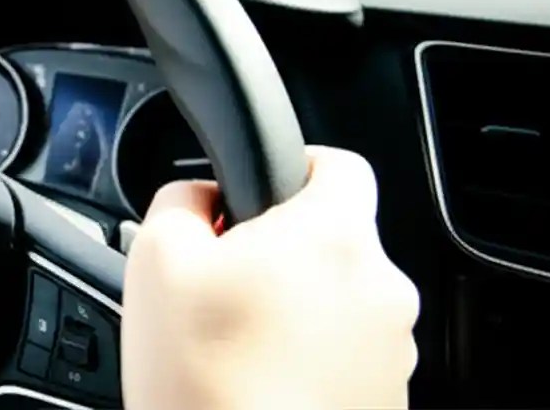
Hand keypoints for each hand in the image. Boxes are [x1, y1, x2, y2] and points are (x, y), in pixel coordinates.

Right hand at [121, 146, 418, 409]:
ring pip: (339, 301)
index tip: (255, 196)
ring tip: (234, 347)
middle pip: (333, 239)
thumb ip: (180, 200)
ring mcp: (393, 351)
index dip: (291, 168)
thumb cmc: (204, 382)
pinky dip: (308, 360)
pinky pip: (346, 355)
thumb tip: (198, 194)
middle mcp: (381, 288)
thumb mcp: (156, 259)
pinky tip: (257, 384)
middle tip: (221, 285)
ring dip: (294, 309)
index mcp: (333, 236)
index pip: (338, 163)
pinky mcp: (387, 399)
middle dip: (279, 252)